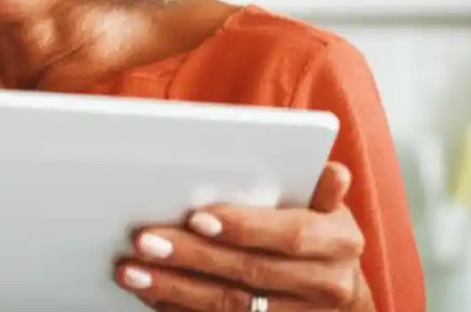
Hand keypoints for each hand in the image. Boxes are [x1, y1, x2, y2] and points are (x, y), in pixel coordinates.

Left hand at [114, 162, 374, 310]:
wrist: (338, 297)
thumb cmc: (319, 237)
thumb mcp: (326, 207)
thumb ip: (318, 189)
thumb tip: (332, 171)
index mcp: (338, 243)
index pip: (290, 235)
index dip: (245, 227)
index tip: (198, 218)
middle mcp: (325, 286)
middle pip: (250, 273)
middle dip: (192, 257)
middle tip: (144, 241)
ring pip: (230, 305)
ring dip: (175, 289)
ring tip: (132, 271)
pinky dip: (179, 310)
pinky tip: (149, 294)